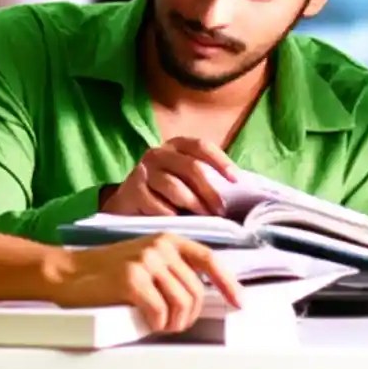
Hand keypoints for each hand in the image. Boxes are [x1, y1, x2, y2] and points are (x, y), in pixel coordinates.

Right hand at [49, 233, 242, 331]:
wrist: (67, 272)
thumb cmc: (105, 271)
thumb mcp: (145, 259)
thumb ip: (171, 269)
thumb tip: (200, 295)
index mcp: (168, 240)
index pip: (210, 259)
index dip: (228, 282)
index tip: (237, 301)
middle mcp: (160, 247)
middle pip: (195, 290)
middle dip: (189, 315)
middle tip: (174, 325)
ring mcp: (146, 261)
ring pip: (180, 304)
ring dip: (172, 323)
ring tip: (158, 324)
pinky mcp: (131, 279)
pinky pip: (159, 312)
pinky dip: (155, 324)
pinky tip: (144, 321)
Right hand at [101, 137, 237, 216]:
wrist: (127, 204)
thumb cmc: (165, 192)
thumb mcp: (184, 178)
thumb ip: (206, 178)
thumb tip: (241, 189)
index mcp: (176, 145)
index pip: (201, 146)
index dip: (220, 162)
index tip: (236, 180)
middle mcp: (158, 153)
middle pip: (190, 167)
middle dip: (210, 190)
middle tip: (221, 210)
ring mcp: (143, 171)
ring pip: (174, 187)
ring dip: (194, 205)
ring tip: (205, 218)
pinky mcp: (131, 191)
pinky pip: (157, 205)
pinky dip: (171, 215)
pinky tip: (179, 223)